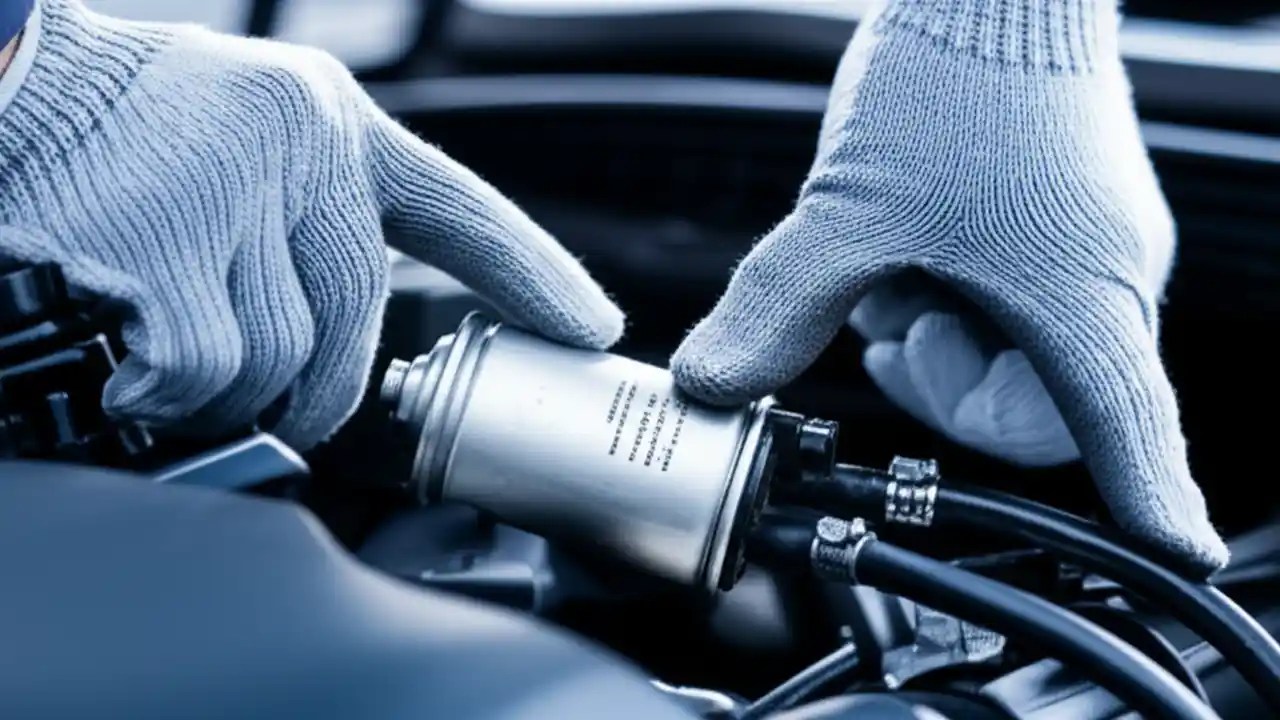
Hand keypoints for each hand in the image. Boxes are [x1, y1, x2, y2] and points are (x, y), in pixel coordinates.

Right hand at [0, 0, 621, 450]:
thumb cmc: (122, 129)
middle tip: (270, 392)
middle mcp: (299, 143)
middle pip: (361, 324)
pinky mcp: (164, 237)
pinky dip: (169, 393)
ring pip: (280, 359)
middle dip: (319, 387)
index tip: (590, 329)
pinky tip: (131, 363)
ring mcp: (233, 186)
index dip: (536, 275)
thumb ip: (316, 215)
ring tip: (172, 355)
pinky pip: (206, 370)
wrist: (5, 83)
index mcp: (331, 121)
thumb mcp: (252, 136)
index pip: (462, 208)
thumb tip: (354, 332)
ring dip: (227, 390)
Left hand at [671, 0, 1226, 572]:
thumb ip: (780, 310)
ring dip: (934, 335)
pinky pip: (1006, 301)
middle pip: (1030, 406)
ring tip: (893, 269)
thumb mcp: (847, 211)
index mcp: (1082, 295)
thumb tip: (713, 386)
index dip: (1153, 501)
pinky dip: (945, 294)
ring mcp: (1086, 252)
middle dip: (943, 386)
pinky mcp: (1057, 225)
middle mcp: (1104, 281)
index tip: (1181, 555)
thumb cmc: (954, 76)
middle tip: (891, 328)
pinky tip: (906, 249)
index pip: (1129, 428)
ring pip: (1010, 353)